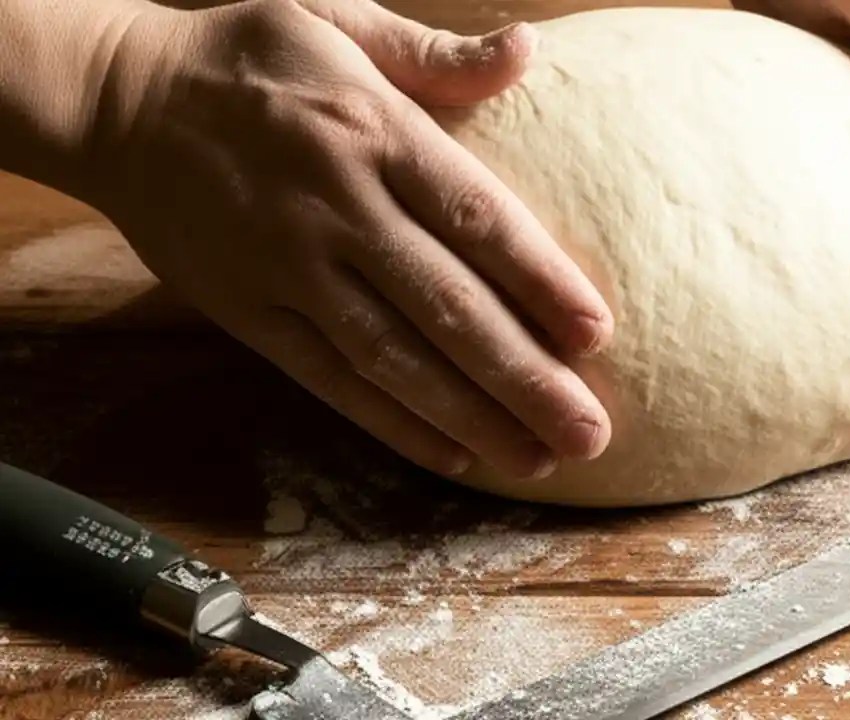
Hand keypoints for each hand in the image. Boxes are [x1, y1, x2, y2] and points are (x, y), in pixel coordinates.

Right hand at [85, 0, 613, 479]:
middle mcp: (335, 206)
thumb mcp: (336, 17)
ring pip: (394, 359)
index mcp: (372, 130)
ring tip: (539, 461)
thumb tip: (526, 48)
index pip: (475, 216)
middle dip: (524, 378)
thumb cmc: (247, 56)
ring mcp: (288, 268)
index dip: (539, 279)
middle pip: (445, 306)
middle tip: (588, 433)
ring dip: (471, 418)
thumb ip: (435, 52)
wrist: (116, 100)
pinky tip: (455, 456)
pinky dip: (394, 424)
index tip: (597, 333)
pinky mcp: (250, 313)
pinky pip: (331, 380)